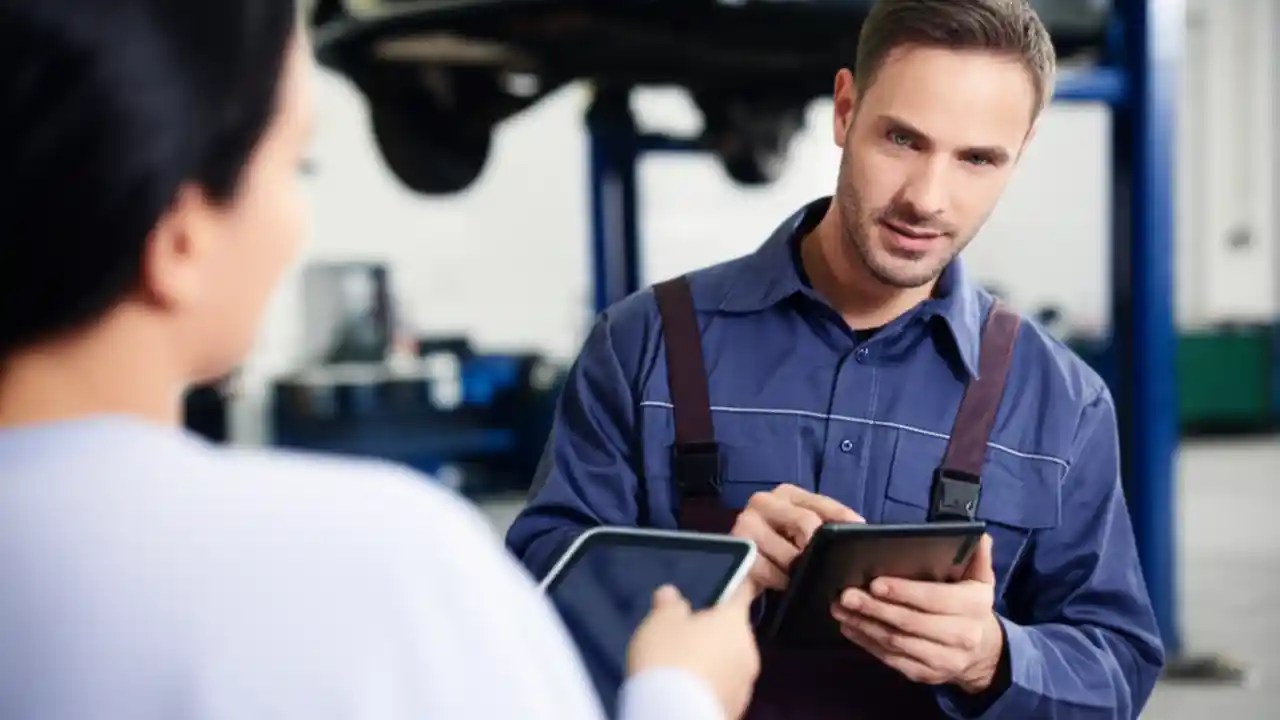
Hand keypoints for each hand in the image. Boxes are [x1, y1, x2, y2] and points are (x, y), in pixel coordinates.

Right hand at [628, 584, 760, 719]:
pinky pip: (723, 689)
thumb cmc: (669, 659)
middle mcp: (748, 650)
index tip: (736, 582)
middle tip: (686, 637)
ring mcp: (746, 684)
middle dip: (715, 633)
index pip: (742, 594)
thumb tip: (671, 594)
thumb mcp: (659, 623)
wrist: (676, 717)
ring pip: (730, 662)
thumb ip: (668, 606)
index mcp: (734, 621)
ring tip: (683, 669)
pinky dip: (710, 686)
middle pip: (733, 633)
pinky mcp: (737, 709)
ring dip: (713, 662)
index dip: (736, 586)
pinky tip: (688, 690)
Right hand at [730, 483, 862, 595]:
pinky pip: (769, 571)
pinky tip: (784, 582)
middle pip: (806, 523)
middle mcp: (763, 501)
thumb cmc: (780, 544)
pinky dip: (781, 580)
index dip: (841, 516)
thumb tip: (857, 529)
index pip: (820, 502)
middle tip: (831, 566)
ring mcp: (746, 524)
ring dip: (801, 569)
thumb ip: (826, 524)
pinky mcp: (738, 551)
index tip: (860, 528)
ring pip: (789, 553)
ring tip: (806, 577)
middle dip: (820, 547)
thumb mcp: (804, 529)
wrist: (742, 562)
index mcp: (785, 493)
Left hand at [831, 534, 1003, 693]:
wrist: (983, 653)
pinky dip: (867, 643)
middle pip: (910, 622)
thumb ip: (976, 556)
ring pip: (896, 642)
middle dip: (875, 608)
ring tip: (840, 609)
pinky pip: (891, 659)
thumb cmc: (971, 607)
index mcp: (973, 606)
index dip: (903, 592)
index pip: (933, 598)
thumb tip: (977, 534)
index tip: (874, 584)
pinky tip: (850, 627)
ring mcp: (943, 659)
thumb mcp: (981, 580)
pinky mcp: (926, 674)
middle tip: (847, 595)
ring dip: (865, 625)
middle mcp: (962, 636)